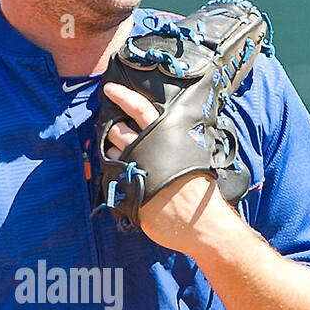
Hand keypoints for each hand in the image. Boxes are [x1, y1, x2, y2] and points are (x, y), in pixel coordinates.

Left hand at [101, 81, 231, 255]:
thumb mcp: (193, 154)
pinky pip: (110, 176)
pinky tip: (128, 181)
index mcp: (166, 133)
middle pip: (118, 130)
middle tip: (121, 138)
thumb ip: (177, 142)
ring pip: (111, 151)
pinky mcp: (125, 187)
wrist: (198, 221)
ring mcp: (134, 166)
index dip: (123, 96)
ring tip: (128, 164)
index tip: (109, 88)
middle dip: (115, 132)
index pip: (139, 108)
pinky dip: (114, 176)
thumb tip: (169, 136)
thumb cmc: (200, 189)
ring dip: (113, 155)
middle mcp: (146, 146)